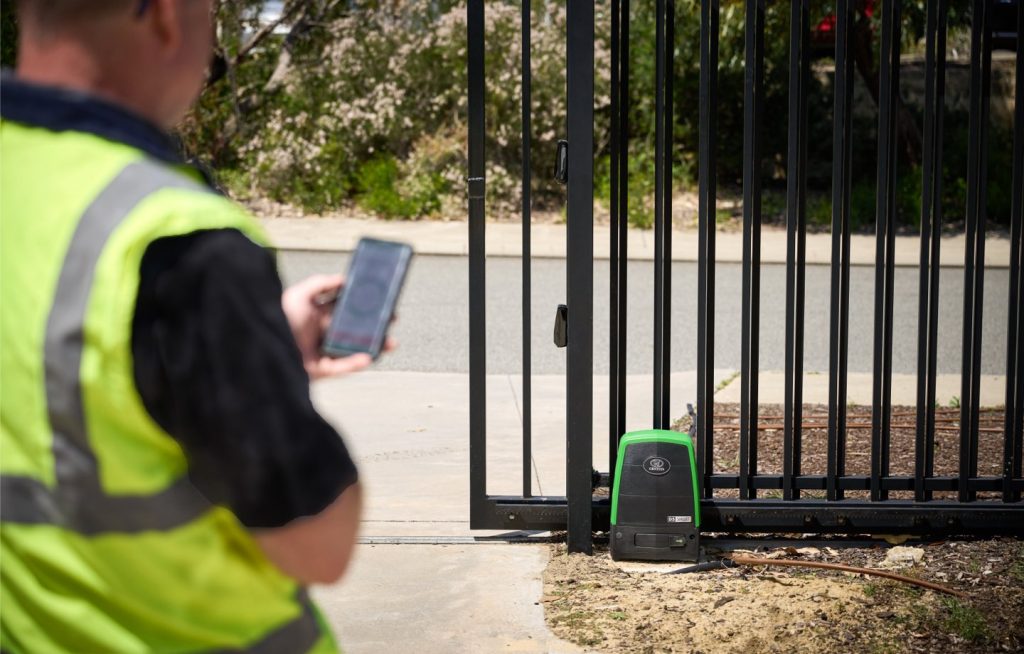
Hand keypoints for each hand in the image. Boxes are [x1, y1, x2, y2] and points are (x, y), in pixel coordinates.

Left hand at [281, 274, 395, 379]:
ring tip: (391, 342)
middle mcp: (319, 333)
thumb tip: (343, 279)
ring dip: (373, 346)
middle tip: (392, 319)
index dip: (362, 304)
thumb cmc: (274, 317)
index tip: (380, 300)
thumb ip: (320, 283)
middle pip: (353, 328)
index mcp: (315, 314)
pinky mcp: (318, 371)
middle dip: (374, 325)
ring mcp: (320, 352)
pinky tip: (369, 357)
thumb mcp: (297, 294)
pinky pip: (341, 368)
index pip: (344, 307)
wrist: (256, 343)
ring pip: (352, 349)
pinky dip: (356, 364)